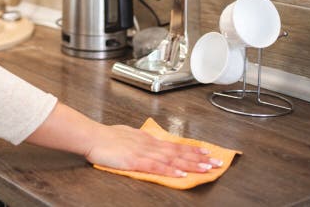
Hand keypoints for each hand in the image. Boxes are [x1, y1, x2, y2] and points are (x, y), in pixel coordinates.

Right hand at [85, 124, 221, 176]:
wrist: (93, 137)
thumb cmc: (107, 137)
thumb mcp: (129, 135)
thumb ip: (141, 140)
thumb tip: (150, 142)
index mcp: (148, 139)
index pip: (175, 145)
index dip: (192, 149)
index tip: (206, 152)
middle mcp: (150, 145)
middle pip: (178, 152)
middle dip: (199, 158)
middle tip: (216, 162)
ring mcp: (144, 153)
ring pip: (172, 159)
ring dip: (191, 164)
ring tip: (206, 168)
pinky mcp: (136, 161)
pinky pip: (156, 167)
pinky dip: (170, 171)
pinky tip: (181, 174)